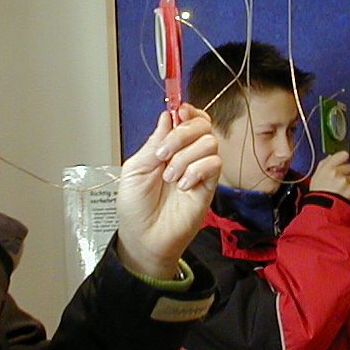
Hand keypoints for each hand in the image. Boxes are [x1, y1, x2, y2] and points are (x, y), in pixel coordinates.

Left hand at [115, 104, 221, 278]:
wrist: (143, 238)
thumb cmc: (136, 207)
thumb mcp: (135, 169)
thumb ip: (154, 142)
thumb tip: (167, 116)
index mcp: (167, 147)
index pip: (187, 119)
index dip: (187, 111)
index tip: (179, 113)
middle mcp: (186, 155)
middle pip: (202, 125)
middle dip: (183, 133)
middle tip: (164, 153)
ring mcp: (199, 170)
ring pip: (209, 143)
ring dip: (185, 157)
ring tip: (169, 177)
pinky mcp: (209, 187)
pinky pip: (214, 164)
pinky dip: (196, 170)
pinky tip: (183, 185)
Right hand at [310, 151, 349, 200]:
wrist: (320, 210)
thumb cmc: (318, 194)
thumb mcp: (316, 176)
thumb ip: (324, 164)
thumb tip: (331, 157)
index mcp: (327, 167)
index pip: (343, 155)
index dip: (343, 159)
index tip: (342, 163)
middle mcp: (336, 172)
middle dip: (346, 174)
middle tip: (338, 182)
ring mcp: (345, 181)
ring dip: (348, 184)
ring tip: (339, 191)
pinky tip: (344, 196)